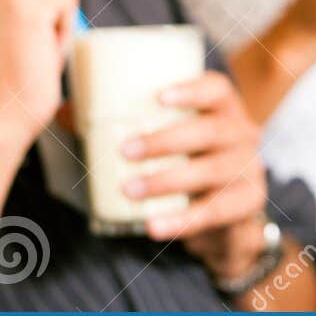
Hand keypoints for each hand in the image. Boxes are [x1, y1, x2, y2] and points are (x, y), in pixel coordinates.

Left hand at [119, 72, 270, 276]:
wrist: (227, 217)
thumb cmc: (187, 164)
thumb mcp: (166, 143)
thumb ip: (121, 125)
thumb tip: (65, 112)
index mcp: (222, 109)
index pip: (216, 89)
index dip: (191, 90)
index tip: (158, 97)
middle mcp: (242, 133)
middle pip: (210, 130)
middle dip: (166, 140)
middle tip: (125, 150)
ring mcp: (249, 168)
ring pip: (212, 170)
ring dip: (167, 180)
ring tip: (128, 190)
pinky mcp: (249, 202)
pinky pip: (216, 211)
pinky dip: (183, 220)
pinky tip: (154, 226)